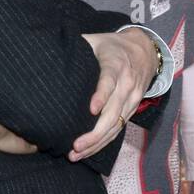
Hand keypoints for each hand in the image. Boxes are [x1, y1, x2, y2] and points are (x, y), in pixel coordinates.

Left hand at [69, 28, 157, 160]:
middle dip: (95, 132)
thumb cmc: (111, 46)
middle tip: (75, 145)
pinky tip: (88, 151)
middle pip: (113, 112)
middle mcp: (126, 85)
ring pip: (116, 126)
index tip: (91, 109)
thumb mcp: (95, 40)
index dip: (102, 96)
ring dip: (97, 142)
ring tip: (76, 154)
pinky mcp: (132, 110)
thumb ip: (76, 46)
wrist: (145, 51)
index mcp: (116, 65)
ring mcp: (131, 100)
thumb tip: (48, 50)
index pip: (109, 82)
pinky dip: (103, 142)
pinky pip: (118, 129)